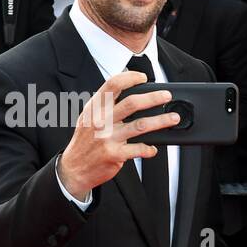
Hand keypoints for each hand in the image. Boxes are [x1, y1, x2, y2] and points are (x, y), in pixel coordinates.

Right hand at [56, 70, 179, 199]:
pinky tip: (153, 148)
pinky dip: (149, 149)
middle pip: (132, 103)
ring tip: (173, 118)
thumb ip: (104, 103)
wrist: (74, 168)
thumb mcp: (88, 117)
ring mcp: (108, 138)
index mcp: (95, 108)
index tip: (144, 78)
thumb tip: (126, 86)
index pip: (113, 85)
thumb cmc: (84, 141)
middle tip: (166, 96)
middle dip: (153, 98)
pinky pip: (138, 149)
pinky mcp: (115, 154)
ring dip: (160, 121)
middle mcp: (101, 121)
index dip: (130, 78)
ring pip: (141, 125)